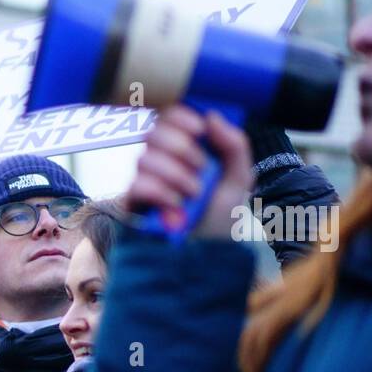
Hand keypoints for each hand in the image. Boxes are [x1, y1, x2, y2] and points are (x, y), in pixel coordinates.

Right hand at [126, 105, 253, 240]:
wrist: (205, 255)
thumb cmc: (219, 218)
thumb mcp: (238, 180)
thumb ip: (234, 145)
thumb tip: (211, 116)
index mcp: (186, 149)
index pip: (169, 117)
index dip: (180, 117)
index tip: (199, 131)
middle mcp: (161, 161)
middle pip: (153, 133)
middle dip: (181, 149)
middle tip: (200, 170)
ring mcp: (145, 181)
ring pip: (145, 158)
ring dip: (175, 175)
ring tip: (193, 195)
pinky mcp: (133, 203)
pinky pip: (137, 184)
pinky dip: (161, 193)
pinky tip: (175, 207)